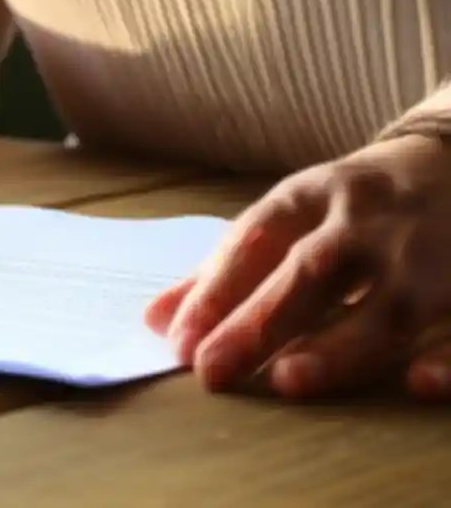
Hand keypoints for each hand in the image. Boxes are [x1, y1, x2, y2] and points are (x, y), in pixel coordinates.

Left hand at [145, 134, 450, 399]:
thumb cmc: (356, 204)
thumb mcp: (293, 214)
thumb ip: (226, 268)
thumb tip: (156, 321)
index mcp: (314, 193)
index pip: (255, 238)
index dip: (215, 290)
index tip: (178, 341)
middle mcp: (370, 217)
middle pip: (313, 269)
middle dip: (261, 319)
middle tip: (212, 369)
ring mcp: (431, 249)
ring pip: (390, 300)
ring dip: (341, 343)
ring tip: (289, 380)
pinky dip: (449, 355)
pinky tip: (418, 384)